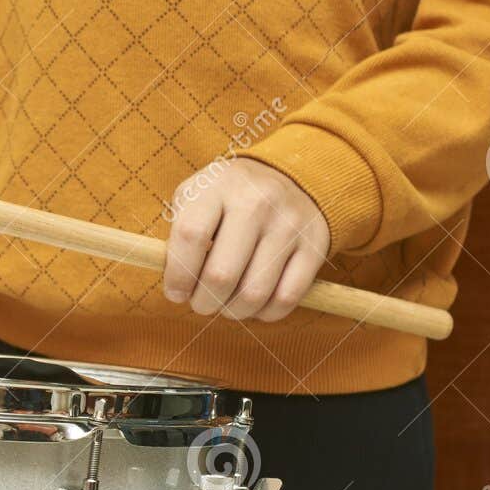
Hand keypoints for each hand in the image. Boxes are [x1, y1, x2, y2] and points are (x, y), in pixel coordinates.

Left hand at [163, 158, 329, 321]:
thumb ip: (179, 235)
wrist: (290, 176)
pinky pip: (286, 298)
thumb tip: (177, 286)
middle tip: (201, 303)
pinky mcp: (314, 246)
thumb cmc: (228, 198)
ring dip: (232, 311)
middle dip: (204, 302)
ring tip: (225, 305)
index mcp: (219, 186)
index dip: (177, 275)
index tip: (175, 293)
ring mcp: (289, 224)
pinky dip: (265, 313)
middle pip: (221, 274)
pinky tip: (254, 305)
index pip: (190, 236)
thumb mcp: (197, 197)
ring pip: (254, 293)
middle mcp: (257, 202)